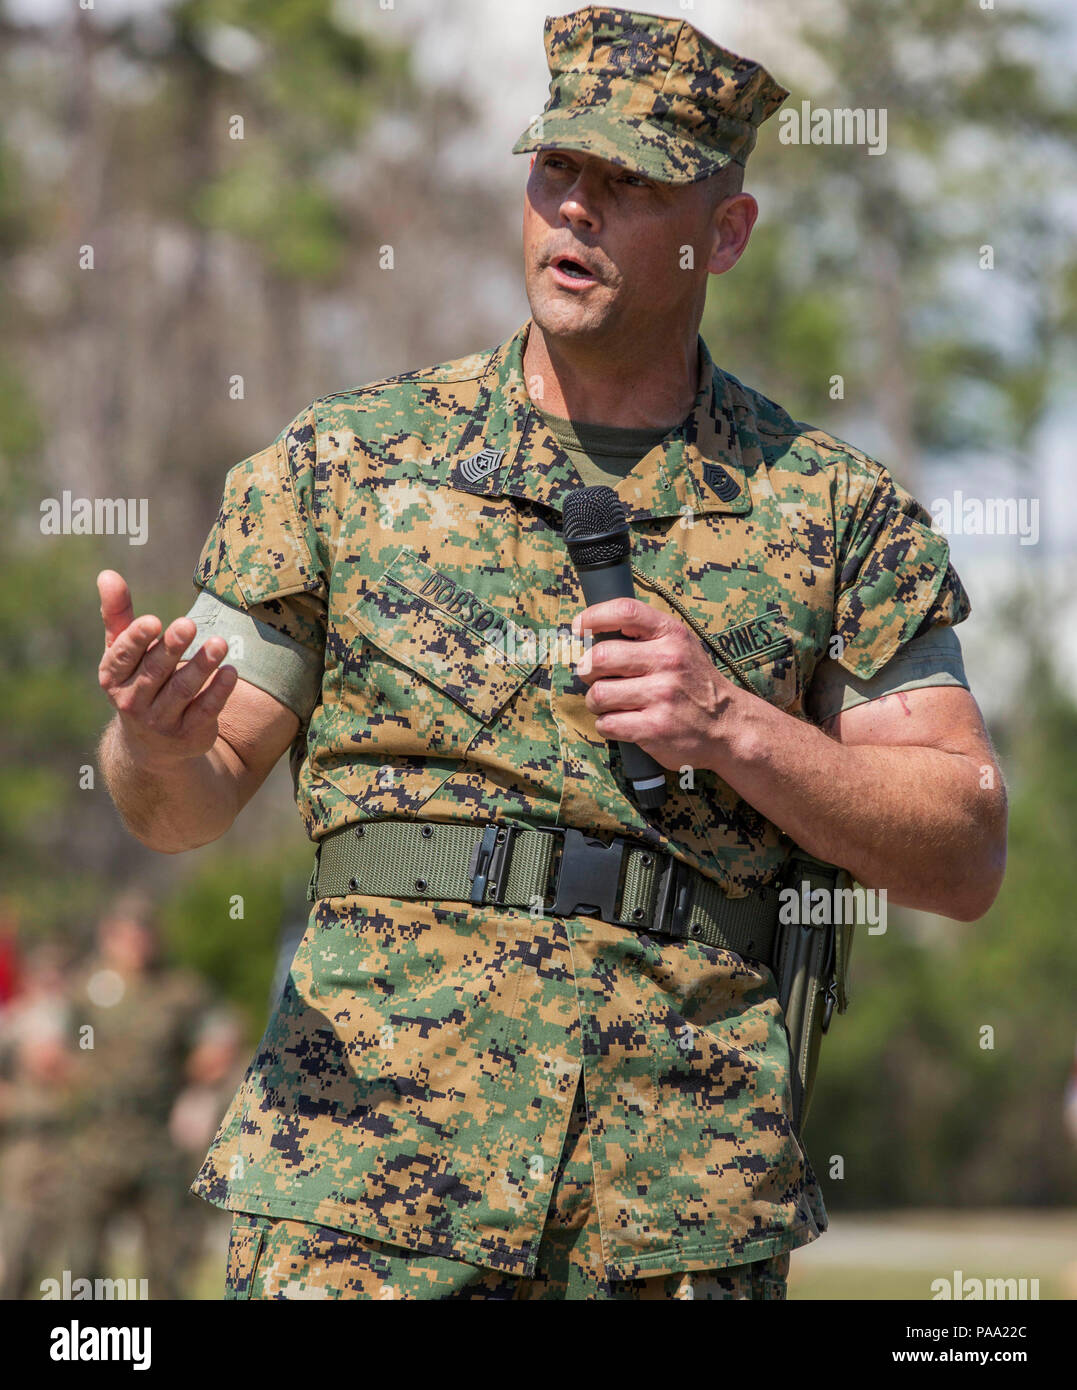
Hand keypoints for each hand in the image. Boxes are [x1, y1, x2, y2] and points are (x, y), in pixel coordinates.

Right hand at [97, 570, 237, 770]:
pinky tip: (231, 671)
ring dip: (201, 666)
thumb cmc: (137, 680)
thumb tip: (107, 574)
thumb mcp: (123, 650)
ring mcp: (161, 721)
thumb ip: (118, 614)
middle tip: (189, 624)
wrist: (150, 745)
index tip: (153, 621)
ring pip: (183, 691)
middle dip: (172, 648)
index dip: (137, 640)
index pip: (123, 657)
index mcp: (113, 677)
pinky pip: (205, 710)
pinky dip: (219, 691)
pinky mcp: (189, 734)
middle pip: (155, 672)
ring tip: (220, 642)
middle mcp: (133, 702)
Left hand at [571, 597, 737, 773]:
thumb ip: (645, 635)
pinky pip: (607, 723)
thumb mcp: (681, 646)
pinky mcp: (655, 728)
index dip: (594, 616)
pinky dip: (606, 724)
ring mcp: (662, 696)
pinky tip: (620, 722)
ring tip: (607, 703)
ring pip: (599, 694)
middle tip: (592, 677)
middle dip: (587, 670)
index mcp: (672, 635)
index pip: (625, 611)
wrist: (729, 727)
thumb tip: (592, 631)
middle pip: (600, 657)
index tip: (579, 627)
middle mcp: (668, 661)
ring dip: (595, 701)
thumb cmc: (695, 684)